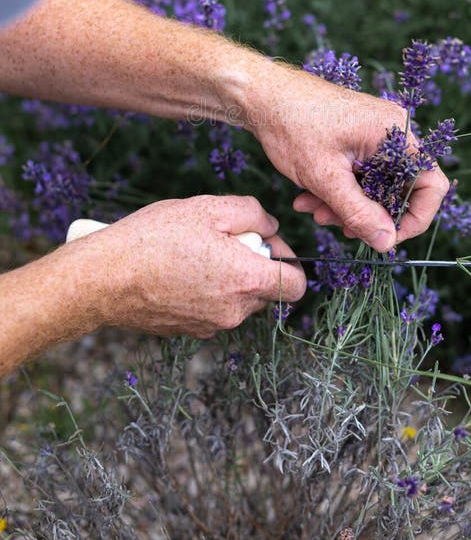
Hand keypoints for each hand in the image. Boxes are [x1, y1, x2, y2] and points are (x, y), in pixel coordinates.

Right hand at [93, 195, 305, 336]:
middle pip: (266, 291)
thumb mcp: (209, 207)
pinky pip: (213, 310)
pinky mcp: (189, 332)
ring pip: (238, 300)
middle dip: (254, 264)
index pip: (297, 286)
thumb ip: (253, 214)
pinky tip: (179, 271)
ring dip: (229, 278)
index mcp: (247, 280)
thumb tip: (270, 227)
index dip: (289, 260)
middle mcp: (234, 311)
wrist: (104, 277)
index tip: (266, 243)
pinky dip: (206, 292)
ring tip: (196, 253)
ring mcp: (211, 326)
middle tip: (223, 240)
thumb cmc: (154, 239)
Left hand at [248, 66, 449, 252]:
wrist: (263, 95)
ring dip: (346, 205)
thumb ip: (358, 213)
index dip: (414, 218)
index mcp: (396, 134)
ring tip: (312, 209)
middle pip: (400, 190)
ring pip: (376, 186)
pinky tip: (308, 197)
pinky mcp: (358, 138)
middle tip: (336, 226)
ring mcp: (375, 134)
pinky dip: (338, 190)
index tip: (385, 238)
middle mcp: (393, 132)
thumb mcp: (325, 177)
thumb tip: (387, 242)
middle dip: (367, 214)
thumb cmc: (292, 125)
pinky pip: (360, 174)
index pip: (431, 185)